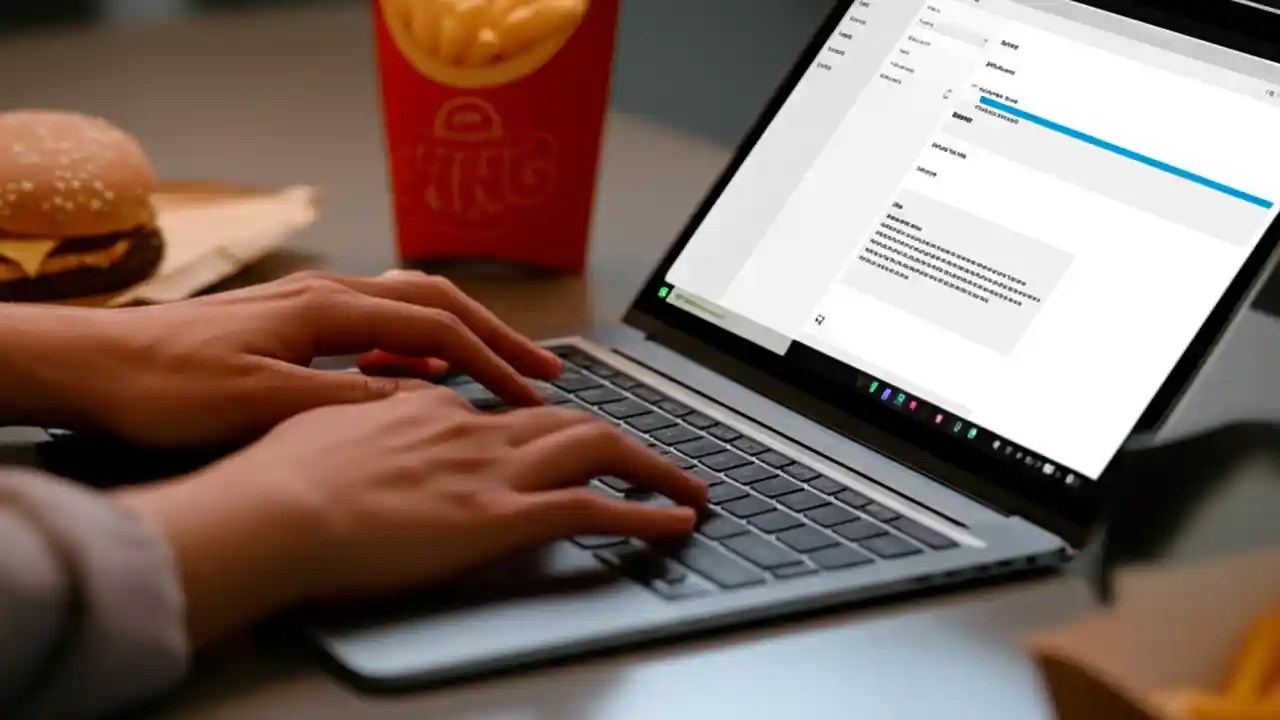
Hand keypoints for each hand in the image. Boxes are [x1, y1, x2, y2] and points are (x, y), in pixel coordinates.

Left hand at [0, 270, 560, 445]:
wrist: (96, 365)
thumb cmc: (167, 386)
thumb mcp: (263, 404)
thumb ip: (347, 401)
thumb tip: (421, 405)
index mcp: (327, 309)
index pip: (435, 329)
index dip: (490, 362)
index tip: (529, 396)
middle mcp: (326, 295)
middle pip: (435, 302)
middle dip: (496, 335)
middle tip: (544, 368)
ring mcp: (309, 304)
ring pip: (408, 308)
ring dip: (461, 337)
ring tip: (499, 367)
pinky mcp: (292, 322)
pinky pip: (376, 324)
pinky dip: (415, 347)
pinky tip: (419, 377)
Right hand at [117, 387, 706, 645]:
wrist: (269, 511)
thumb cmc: (274, 481)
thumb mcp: (317, 431)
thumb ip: (357, 424)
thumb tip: (369, 425)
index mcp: (428, 408)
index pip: (505, 412)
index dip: (544, 426)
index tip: (564, 439)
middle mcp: (473, 428)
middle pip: (567, 421)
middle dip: (619, 438)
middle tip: (652, 456)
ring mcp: (491, 470)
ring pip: (598, 450)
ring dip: (652, 468)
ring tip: (688, 487)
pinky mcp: (503, 517)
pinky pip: (596, 509)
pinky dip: (645, 513)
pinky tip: (675, 522)